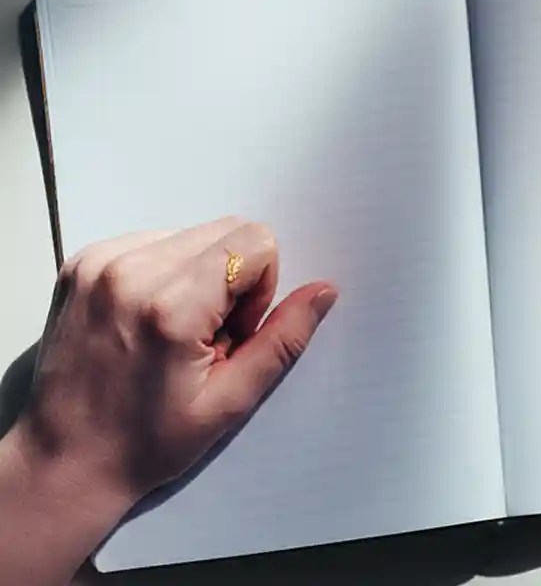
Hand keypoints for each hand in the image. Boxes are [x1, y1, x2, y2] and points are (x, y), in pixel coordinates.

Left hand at [0, 216, 336, 585]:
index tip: (232, 334)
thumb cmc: (148, 441)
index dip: (260, 287)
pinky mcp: (81, 263)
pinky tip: (151, 320)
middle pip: (225, 231)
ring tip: (176, 332)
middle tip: (208, 336)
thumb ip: (283, 339)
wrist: (66, 459)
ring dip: (200, 275)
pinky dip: (166, 273)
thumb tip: (324, 290)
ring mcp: (98, 263)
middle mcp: (128, 271)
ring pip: (190, 234)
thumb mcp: (231, 400)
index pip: (253, 242)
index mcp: (169, 307)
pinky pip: (152, 241)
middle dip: (234, 280)